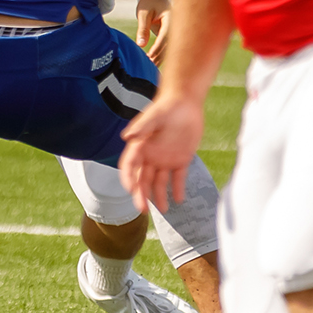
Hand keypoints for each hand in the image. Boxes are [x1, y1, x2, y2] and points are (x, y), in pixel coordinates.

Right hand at [117, 94, 204, 212]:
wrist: (186, 102)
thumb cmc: (167, 106)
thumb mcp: (154, 115)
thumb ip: (141, 126)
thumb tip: (126, 137)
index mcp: (139, 146)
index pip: (129, 165)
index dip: (128, 178)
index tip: (130, 190)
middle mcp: (150, 155)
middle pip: (142, 179)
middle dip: (141, 194)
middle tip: (143, 209)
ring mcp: (164, 159)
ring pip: (159, 182)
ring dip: (159, 195)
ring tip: (164, 210)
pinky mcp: (181, 160)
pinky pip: (178, 177)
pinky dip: (178, 188)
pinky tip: (179, 199)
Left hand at [135, 0, 169, 63]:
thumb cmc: (149, 2)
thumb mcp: (143, 12)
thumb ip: (142, 28)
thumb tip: (140, 44)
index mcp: (171, 18)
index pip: (165, 36)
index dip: (157, 47)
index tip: (149, 57)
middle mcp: (176, 26)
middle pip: (169, 44)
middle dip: (159, 56)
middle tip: (149, 65)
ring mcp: (174, 30)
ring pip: (169, 47)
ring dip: (161, 57)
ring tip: (151, 66)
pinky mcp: (170, 34)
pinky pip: (167, 45)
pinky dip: (161, 53)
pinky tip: (155, 62)